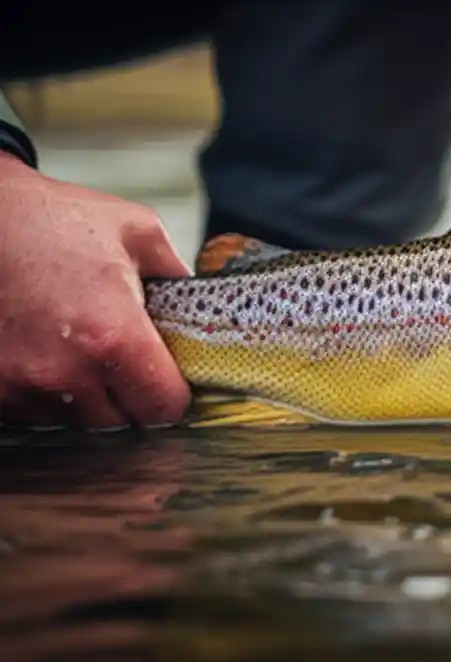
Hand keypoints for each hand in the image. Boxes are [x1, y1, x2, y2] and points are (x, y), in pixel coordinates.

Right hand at [0, 153, 191, 429]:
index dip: (171, 395)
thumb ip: (178, 278)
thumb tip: (200, 311)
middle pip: (120, 422)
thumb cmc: (51, 219)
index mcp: (113, 338)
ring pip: (75, 421)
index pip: (163, 408)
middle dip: (127, 395)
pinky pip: (32, 413)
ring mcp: (19, 386)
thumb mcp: (137, 232)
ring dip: (83, 397)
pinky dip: (44, 392)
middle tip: (119, 356)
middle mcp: (64, 373)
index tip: (168, 377)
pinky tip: (44, 351)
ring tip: (76, 347)